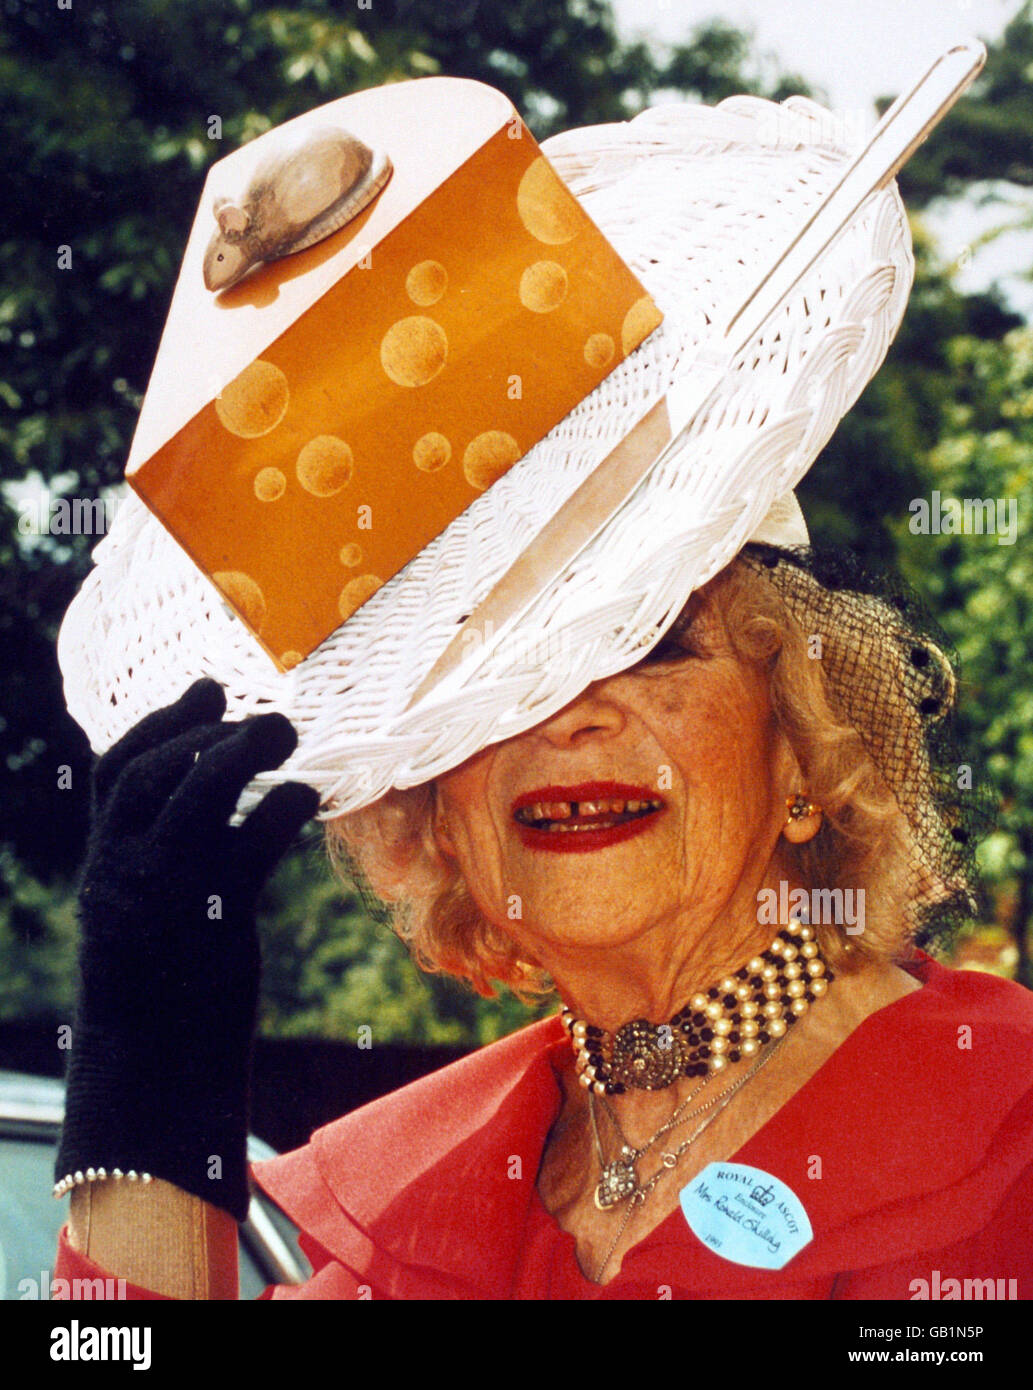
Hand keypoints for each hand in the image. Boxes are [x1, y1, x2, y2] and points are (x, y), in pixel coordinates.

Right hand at [56, 678, 319, 1220]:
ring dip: (246, 752)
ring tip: (287, 735)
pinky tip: (308, 799)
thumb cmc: (156, 1010)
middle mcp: (121, 872)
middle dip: (206, 726)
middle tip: (260, 711)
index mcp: (102, 870)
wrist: (149, 1089)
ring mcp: (163, 893)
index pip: (116, 775)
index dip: (160, 724)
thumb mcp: (143, 930)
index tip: (204, 693)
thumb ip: (164, 873)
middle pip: (156, 770)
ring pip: (198, 792)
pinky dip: (284, 808)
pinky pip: (252, 841)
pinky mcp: (213, 919)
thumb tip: (222, 825)